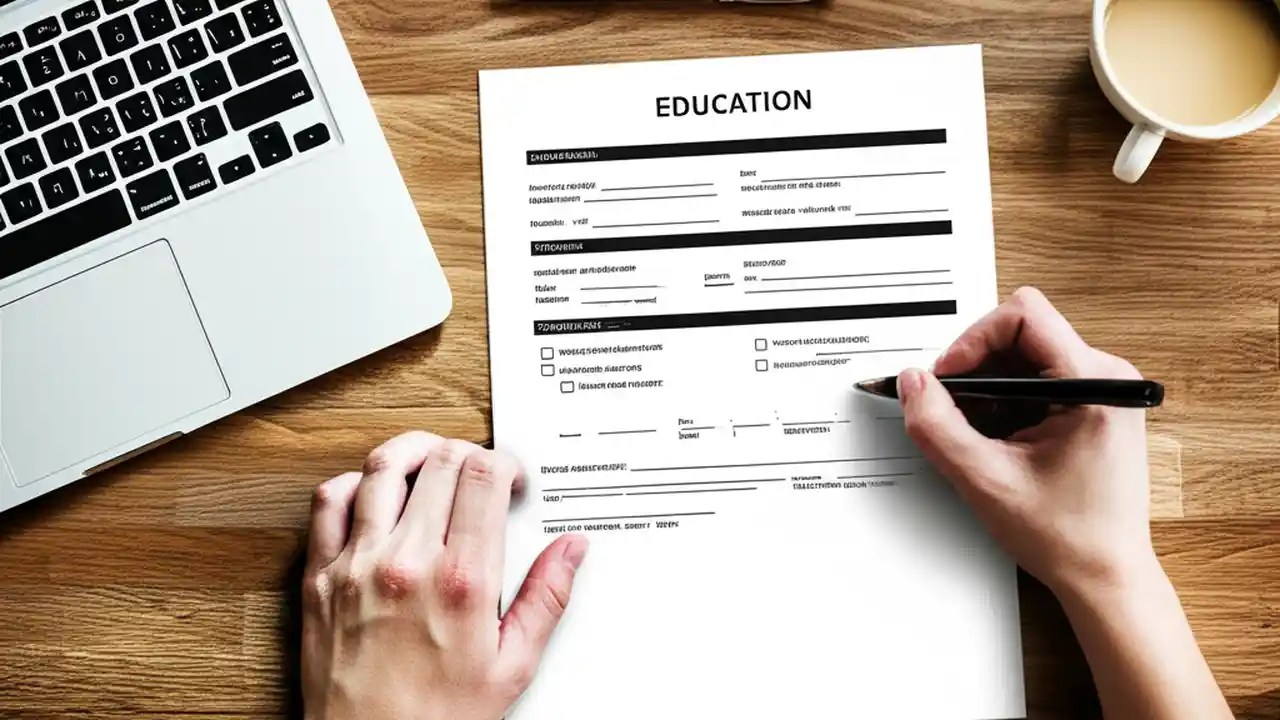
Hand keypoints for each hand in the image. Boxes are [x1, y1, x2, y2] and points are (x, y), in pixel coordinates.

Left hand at [301, 432, 587, 719]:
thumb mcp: (512, 666)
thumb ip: (546, 598)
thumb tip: (571, 550)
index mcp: (462, 580)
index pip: (484, 475)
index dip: (504, 462)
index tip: (510, 479)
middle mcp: (407, 562)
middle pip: (440, 460)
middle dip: (469, 452)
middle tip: (479, 472)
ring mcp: (358, 564)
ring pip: (384, 467)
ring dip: (415, 451)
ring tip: (432, 461)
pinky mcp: (321, 576)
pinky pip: (329, 502)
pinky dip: (354, 482)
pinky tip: (375, 492)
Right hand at [898, 287, 1155, 596]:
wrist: (1104, 576)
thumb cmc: (1068, 537)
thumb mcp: (985, 480)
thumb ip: (938, 427)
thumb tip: (912, 383)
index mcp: (1095, 385)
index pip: (1024, 315)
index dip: (973, 339)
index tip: (949, 377)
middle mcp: (1107, 377)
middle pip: (1020, 332)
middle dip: (976, 367)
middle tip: (955, 410)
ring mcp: (1102, 390)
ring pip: (1024, 354)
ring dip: (988, 386)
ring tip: (979, 433)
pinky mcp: (1091, 404)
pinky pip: (1036, 377)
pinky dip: (1004, 400)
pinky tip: (998, 438)